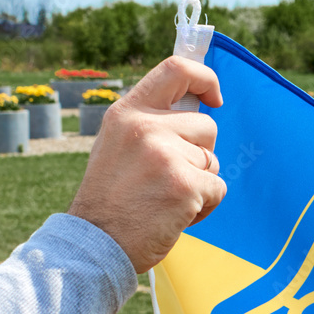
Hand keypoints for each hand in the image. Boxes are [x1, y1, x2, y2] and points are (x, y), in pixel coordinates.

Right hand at [68, 56, 225, 273]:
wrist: (95, 244)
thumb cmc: (111, 199)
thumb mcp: (119, 144)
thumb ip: (151, 123)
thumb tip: (198, 104)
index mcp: (128, 112)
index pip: (176, 70)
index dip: (205, 78)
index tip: (214, 98)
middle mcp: (146, 128)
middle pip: (207, 126)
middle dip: (200, 153)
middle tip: (167, 179)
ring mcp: (167, 155)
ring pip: (212, 160)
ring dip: (200, 183)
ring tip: (165, 199)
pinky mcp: (186, 185)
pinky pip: (218, 188)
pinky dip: (204, 206)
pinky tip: (174, 215)